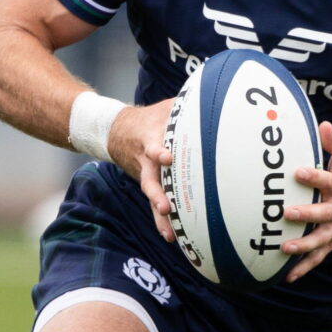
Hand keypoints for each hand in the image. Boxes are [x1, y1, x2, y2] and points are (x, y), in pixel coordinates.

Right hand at [108, 100, 174, 242]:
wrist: (115, 131)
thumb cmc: (150, 119)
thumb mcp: (165, 107)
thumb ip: (186, 106)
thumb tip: (216, 93)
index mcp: (150, 139)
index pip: (153, 145)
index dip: (158, 151)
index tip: (165, 156)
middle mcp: (147, 161)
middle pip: (150, 179)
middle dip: (156, 194)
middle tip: (164, 206)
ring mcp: (147, 176)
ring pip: (152, 197)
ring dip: (159, 214)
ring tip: (169, 232)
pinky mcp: (150, 186)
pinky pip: (156, 205)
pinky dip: (163, 221)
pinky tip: (173, 238)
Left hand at [281, 123, 331, 281]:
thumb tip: (323, 126)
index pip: (327, 180)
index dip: (313, 177)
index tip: (298, 172)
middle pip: (323, 214)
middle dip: (306, 214)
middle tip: (286, 212)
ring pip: (320, 240)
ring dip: (303, 246)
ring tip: (285, 248)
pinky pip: (318, 257)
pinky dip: (304, 268)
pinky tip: (288, 276)